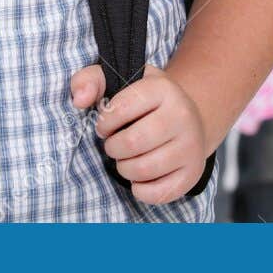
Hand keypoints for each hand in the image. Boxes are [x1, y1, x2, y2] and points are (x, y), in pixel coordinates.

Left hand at [70, 62, 207, 204]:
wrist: (187, 119)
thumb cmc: (144, 102)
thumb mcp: (119, 79)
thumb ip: (89, 80)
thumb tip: (79, 100)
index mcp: (163, 89)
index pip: (119, 109)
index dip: (104, 122)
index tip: (107, 124)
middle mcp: (182, 115)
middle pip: (131, 143)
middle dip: (113, 147)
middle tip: (115, 144)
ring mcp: (190, 146)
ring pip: (142, 169)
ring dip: (124, 168)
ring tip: (127, 158)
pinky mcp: (192, 173)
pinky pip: (156, 193)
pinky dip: (140, 189)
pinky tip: (140, 176)